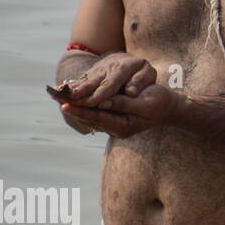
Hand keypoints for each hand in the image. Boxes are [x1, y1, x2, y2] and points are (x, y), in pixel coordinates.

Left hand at [59, 82, 175, 138]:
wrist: (169, 107)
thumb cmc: (160, 103)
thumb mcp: (146, 103)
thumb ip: (124, 103)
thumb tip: (103, 101)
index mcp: (123, 127)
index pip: (98, 118)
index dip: (81, 111)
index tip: (65, 105)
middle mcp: (116, 128)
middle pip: (90, 118)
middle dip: (73, 108)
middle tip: (55, 98)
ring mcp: (114, 123)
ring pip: (91, 114)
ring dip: (76, 105)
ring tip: (59, 96)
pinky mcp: (113, 116)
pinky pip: (96, 110)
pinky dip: (85, 103)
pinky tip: (74, 96)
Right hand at [65, 53, 156, 106]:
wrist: (126, 59)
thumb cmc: (140, 70)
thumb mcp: (147, 72)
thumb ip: (141, 81)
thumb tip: (131, 93)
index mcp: (123, 68)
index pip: (112, 82)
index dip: (102, 93)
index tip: (94, 102)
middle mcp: (107, 68)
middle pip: (94, 82)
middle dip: (83, 92)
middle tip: (73, 101)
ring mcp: (96, 71)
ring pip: (84, 81)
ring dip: (72, 90)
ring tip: (59, 96)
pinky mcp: (88, 75)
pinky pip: (78, 82)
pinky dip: (67, 88)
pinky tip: (56, 93)